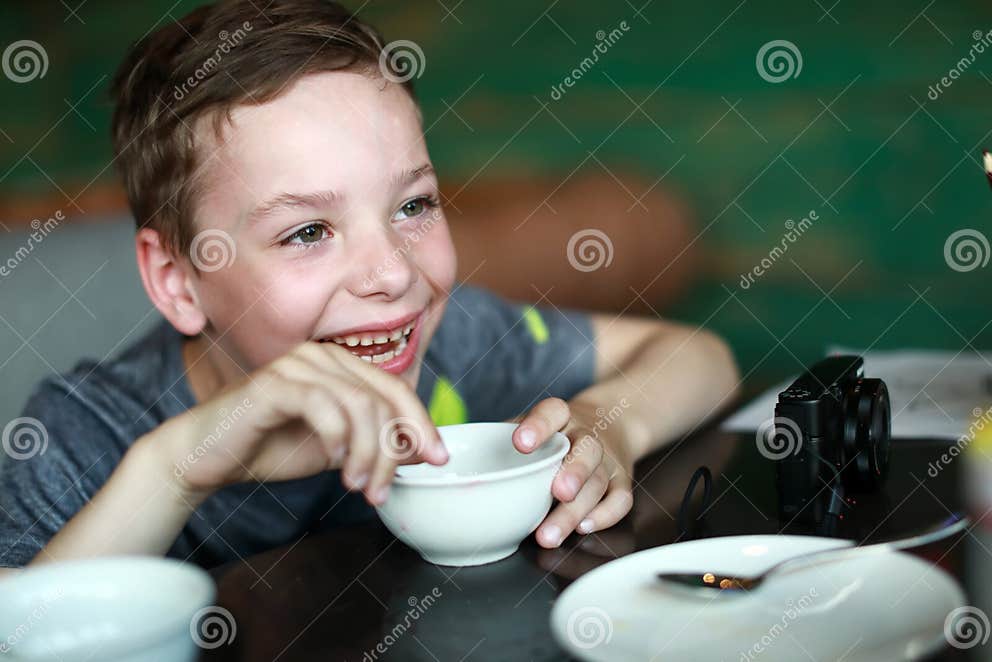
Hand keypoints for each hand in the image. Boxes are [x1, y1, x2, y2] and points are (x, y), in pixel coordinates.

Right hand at [155, 340, 448, 506]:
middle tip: (381, 491)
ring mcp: (298, 364)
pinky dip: (338, 438)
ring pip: (360, 405)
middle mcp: (323, 356)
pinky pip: (324, 406)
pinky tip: (335, 463)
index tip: (437, 460)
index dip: (421, 425)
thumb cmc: (269, 447)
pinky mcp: (274, 382)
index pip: (397, 390)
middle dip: (392, 450)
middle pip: (383, 399)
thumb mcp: (338, 450)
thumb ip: (377, 443)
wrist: (206, 458)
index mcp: (341, 366)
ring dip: (367, 453)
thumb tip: (424, 449)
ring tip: (357, 486)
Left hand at [510, 397, 634, 547]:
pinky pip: (621, 499)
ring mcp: (608, 459)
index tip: (520, 442)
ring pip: (599, 481)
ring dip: (577, 509)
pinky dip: (605, 515)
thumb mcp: (531, 425)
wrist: (611, 422)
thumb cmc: (556, 432)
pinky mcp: (622, 480)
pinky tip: (583, 528)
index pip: (553, 411)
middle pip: (586, 450)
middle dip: (573, 472)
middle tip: (557, 491)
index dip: (539, 426)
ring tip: (550, 533)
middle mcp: (588, 434)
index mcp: (563, 415)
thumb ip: (502, 440)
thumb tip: (443, 460)